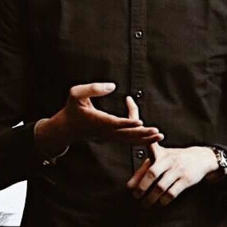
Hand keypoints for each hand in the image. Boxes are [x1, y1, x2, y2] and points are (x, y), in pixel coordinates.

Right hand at [35, 83, 162, 156]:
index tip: (140, 122)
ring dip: (145, 138)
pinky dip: (140, 140)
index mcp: (97, 120)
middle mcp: (105, 131)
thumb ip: (92, 88)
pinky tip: (151, 138)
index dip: (128, 123)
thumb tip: (112, 86)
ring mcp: (108, 136)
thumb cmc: (72, 108)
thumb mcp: (76, 93)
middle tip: (156, 131)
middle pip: (126, 134)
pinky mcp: (111, 137)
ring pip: (129, 140)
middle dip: (142, 133)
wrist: (67, 128)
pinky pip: (128, 140)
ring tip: (159, 136)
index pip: (115, 123)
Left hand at [127, 141, 216, 206]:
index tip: (131, 171)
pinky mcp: (186, 180)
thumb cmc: (175, 159)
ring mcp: (178, 170)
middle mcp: (169, 160)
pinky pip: (172, 192)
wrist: (200, 158)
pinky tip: (160, 202)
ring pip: (161, 186)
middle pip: (152, 173)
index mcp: (160, 153)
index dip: (141, 153)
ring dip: (151, 197)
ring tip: (146, 203)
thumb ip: (144, 169)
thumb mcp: (160, 158)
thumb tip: (129, 186)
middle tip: (136, 196)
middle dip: (142, 186)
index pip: (147, 152)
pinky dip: (164, 200)